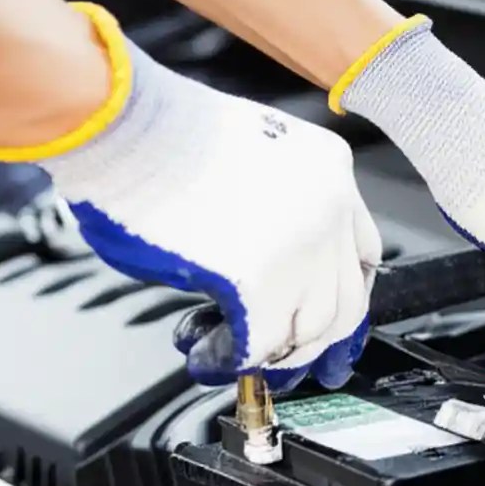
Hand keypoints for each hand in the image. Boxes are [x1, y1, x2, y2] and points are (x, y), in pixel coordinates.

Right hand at [0, 35, 380, 390]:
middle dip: (318, 341)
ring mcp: (303, 247)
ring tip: (237, 357)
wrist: (123, 121)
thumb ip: (271, 209)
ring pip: (313, 328)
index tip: (326, 321)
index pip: (362, 251)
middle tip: (292, 364)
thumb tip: (259, 265)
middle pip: (348, 298)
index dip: (342, 294)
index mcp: (329, 169)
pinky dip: (233, 361)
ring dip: (275, 354)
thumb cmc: (158, 130)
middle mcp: (330, 207)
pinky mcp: (262, 282)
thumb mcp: (246, 156)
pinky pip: (261, 343)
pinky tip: (210, 358)